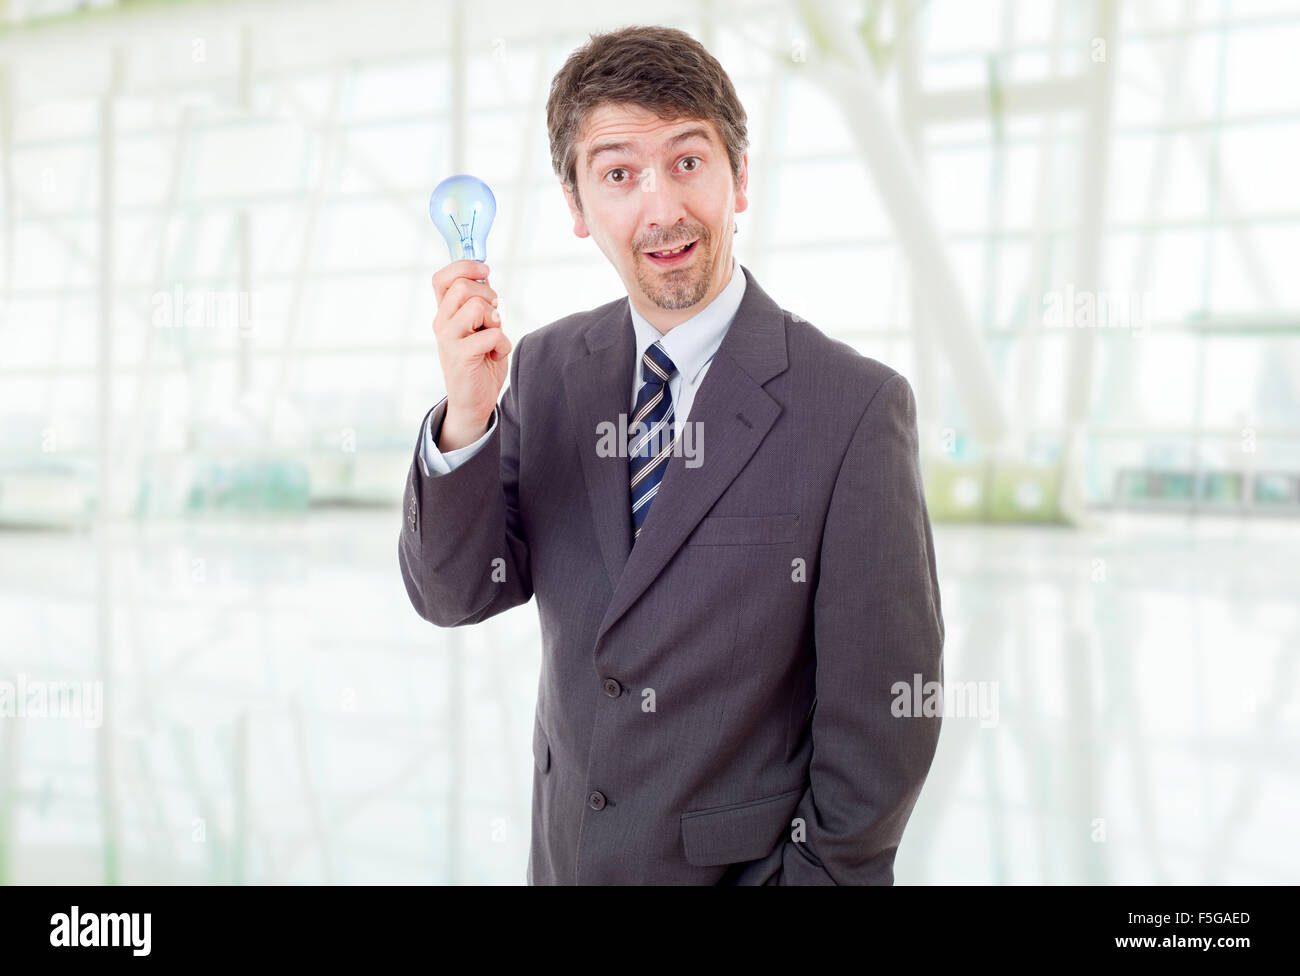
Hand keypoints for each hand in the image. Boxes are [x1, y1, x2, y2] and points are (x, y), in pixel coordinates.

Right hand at [431, 259, 510, 449]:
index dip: (464, 266)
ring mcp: (448, 339)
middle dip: (489, 295)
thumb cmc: (481, 362)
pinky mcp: (460, 356)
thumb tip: (485, 273)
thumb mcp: (482, 327)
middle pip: (463, 286)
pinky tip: (496, 354)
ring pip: (477, 306)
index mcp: (445, 313)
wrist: (474, 402)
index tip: (485, 271)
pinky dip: (503, 344)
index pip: (442, 277)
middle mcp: (442, 323)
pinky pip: (491, 335)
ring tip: (494, 336)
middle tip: (494, 316)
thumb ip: (481, 303)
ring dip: (496, 321)